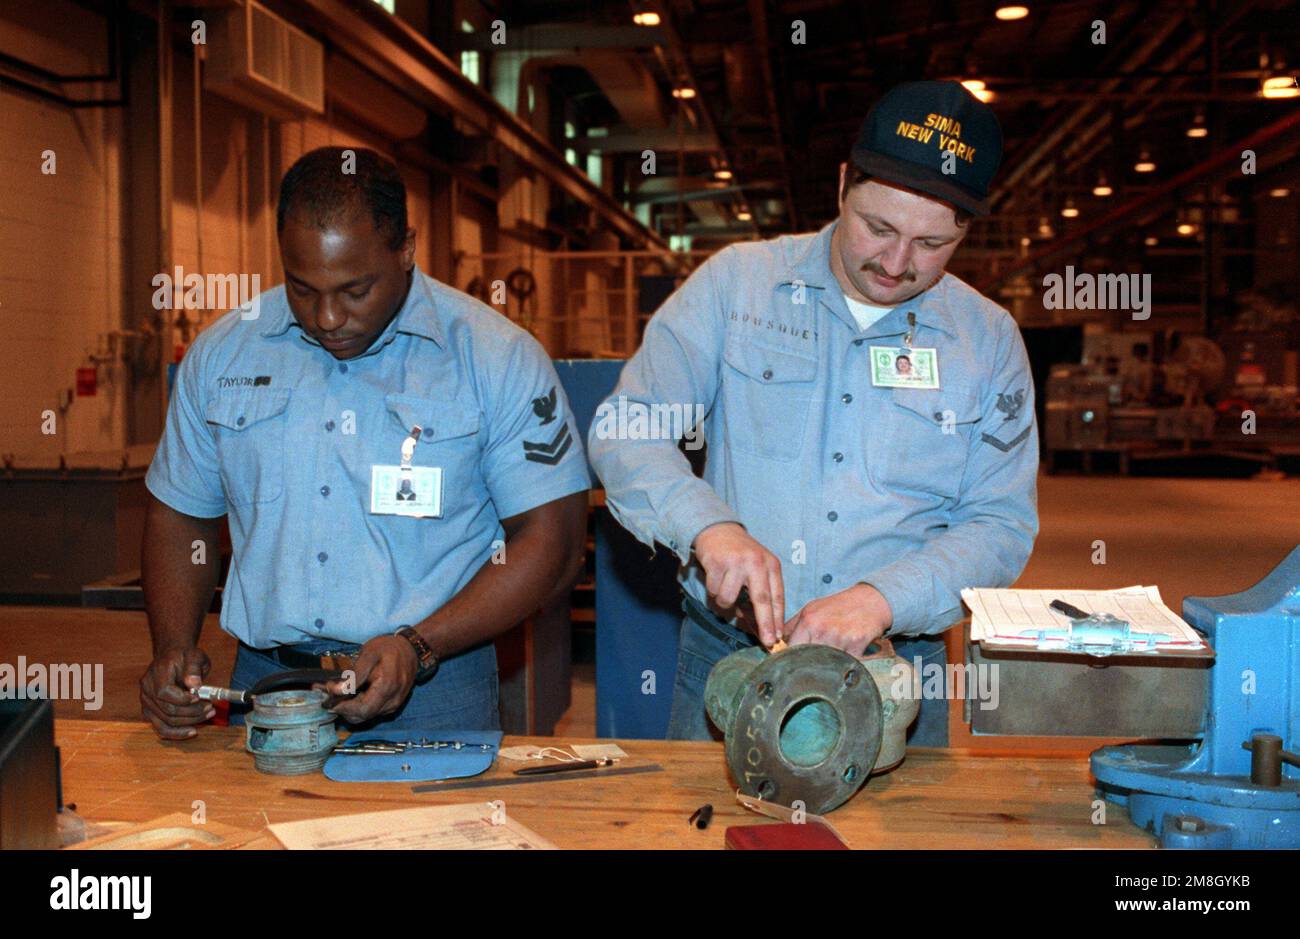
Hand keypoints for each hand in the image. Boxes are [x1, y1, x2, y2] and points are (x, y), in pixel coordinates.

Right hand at [139, 646, 213, 739]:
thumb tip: (195, 685)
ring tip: (207, 716)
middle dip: (192, 713)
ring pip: (164, 723)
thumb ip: (194, 669)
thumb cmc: (184, 657)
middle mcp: (147, 690)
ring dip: (188, 723)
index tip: (200, 697)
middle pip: (167, 710)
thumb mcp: (194, 656)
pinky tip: (192, 731)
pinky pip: (161, 728)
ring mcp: (147, 703)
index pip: (165, 693)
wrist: (173, 657)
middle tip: (211, 708)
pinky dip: (177, 733)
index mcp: (156, 674)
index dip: (183, 699)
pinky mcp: (150, 712)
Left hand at [320, 635, 417, 724]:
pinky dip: (360, 707)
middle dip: (343, 709)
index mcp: (386, 688)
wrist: (410, 650)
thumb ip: (353, 675)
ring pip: (366, 716)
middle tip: (330, 697)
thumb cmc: (388, 649)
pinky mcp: (393, 705)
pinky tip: (354, 695)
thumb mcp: (369, 654)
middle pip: (361, 716)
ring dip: (350, 709)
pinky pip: (372, 712)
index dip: (342, 707)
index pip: (360, 710)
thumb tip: (335, 691)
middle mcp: (392, 701)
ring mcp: (394, 705)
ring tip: (340, 694)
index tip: (327, 697)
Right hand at [692, 522, 784, 646]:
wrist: (717, 530)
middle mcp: (756, 562)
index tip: (778, 637)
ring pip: (729, 599)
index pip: (777, 596)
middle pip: (761, 600)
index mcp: (770, 564)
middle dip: (765, 624)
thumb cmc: (740, 555)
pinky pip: (713, 590)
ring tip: (724, 588)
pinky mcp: (717, 563)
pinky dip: (712, 590)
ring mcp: (736, 562)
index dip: (778, 619)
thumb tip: (760, 626)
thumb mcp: (758, 568)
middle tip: (768, 642)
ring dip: (724, 602)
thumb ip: (761, 592)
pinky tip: (715, 577)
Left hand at [784, 584, 892, 655]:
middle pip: (807, 659)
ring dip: (828, 664)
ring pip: (825, 664)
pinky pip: (844, 665)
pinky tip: (847, 653)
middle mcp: (822, 629)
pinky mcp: (856, 646)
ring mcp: (839, 638)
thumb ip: (793, 627)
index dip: (791, 659)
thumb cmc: (839, 607)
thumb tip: (773, 644)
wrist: (870, 602)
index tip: (792, 664)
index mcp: (808, 620)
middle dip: (809, 664)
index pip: (790, 649)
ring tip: (832, 655)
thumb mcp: (811, 609)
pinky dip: (845, 664)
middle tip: (813, 664)